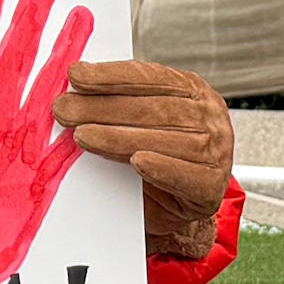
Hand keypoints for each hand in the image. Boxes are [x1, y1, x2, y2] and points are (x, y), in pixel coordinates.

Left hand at [60, 57, 233, 255]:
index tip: (76, 76)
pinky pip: (186, 175)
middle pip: (153, 108)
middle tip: (65, 110)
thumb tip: (74, 92)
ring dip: (119, 138)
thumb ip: (120, 105)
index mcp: (192, 90)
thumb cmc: (155, 157)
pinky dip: (161, 168)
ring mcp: (217, 150)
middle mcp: (209, 115)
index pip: (150, 77)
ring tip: (83, 136)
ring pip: (164, 139)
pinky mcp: (213, 185)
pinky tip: (138, 162)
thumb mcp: (140, 123)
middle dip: (103, 108)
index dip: (111, 75)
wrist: (177, 208)